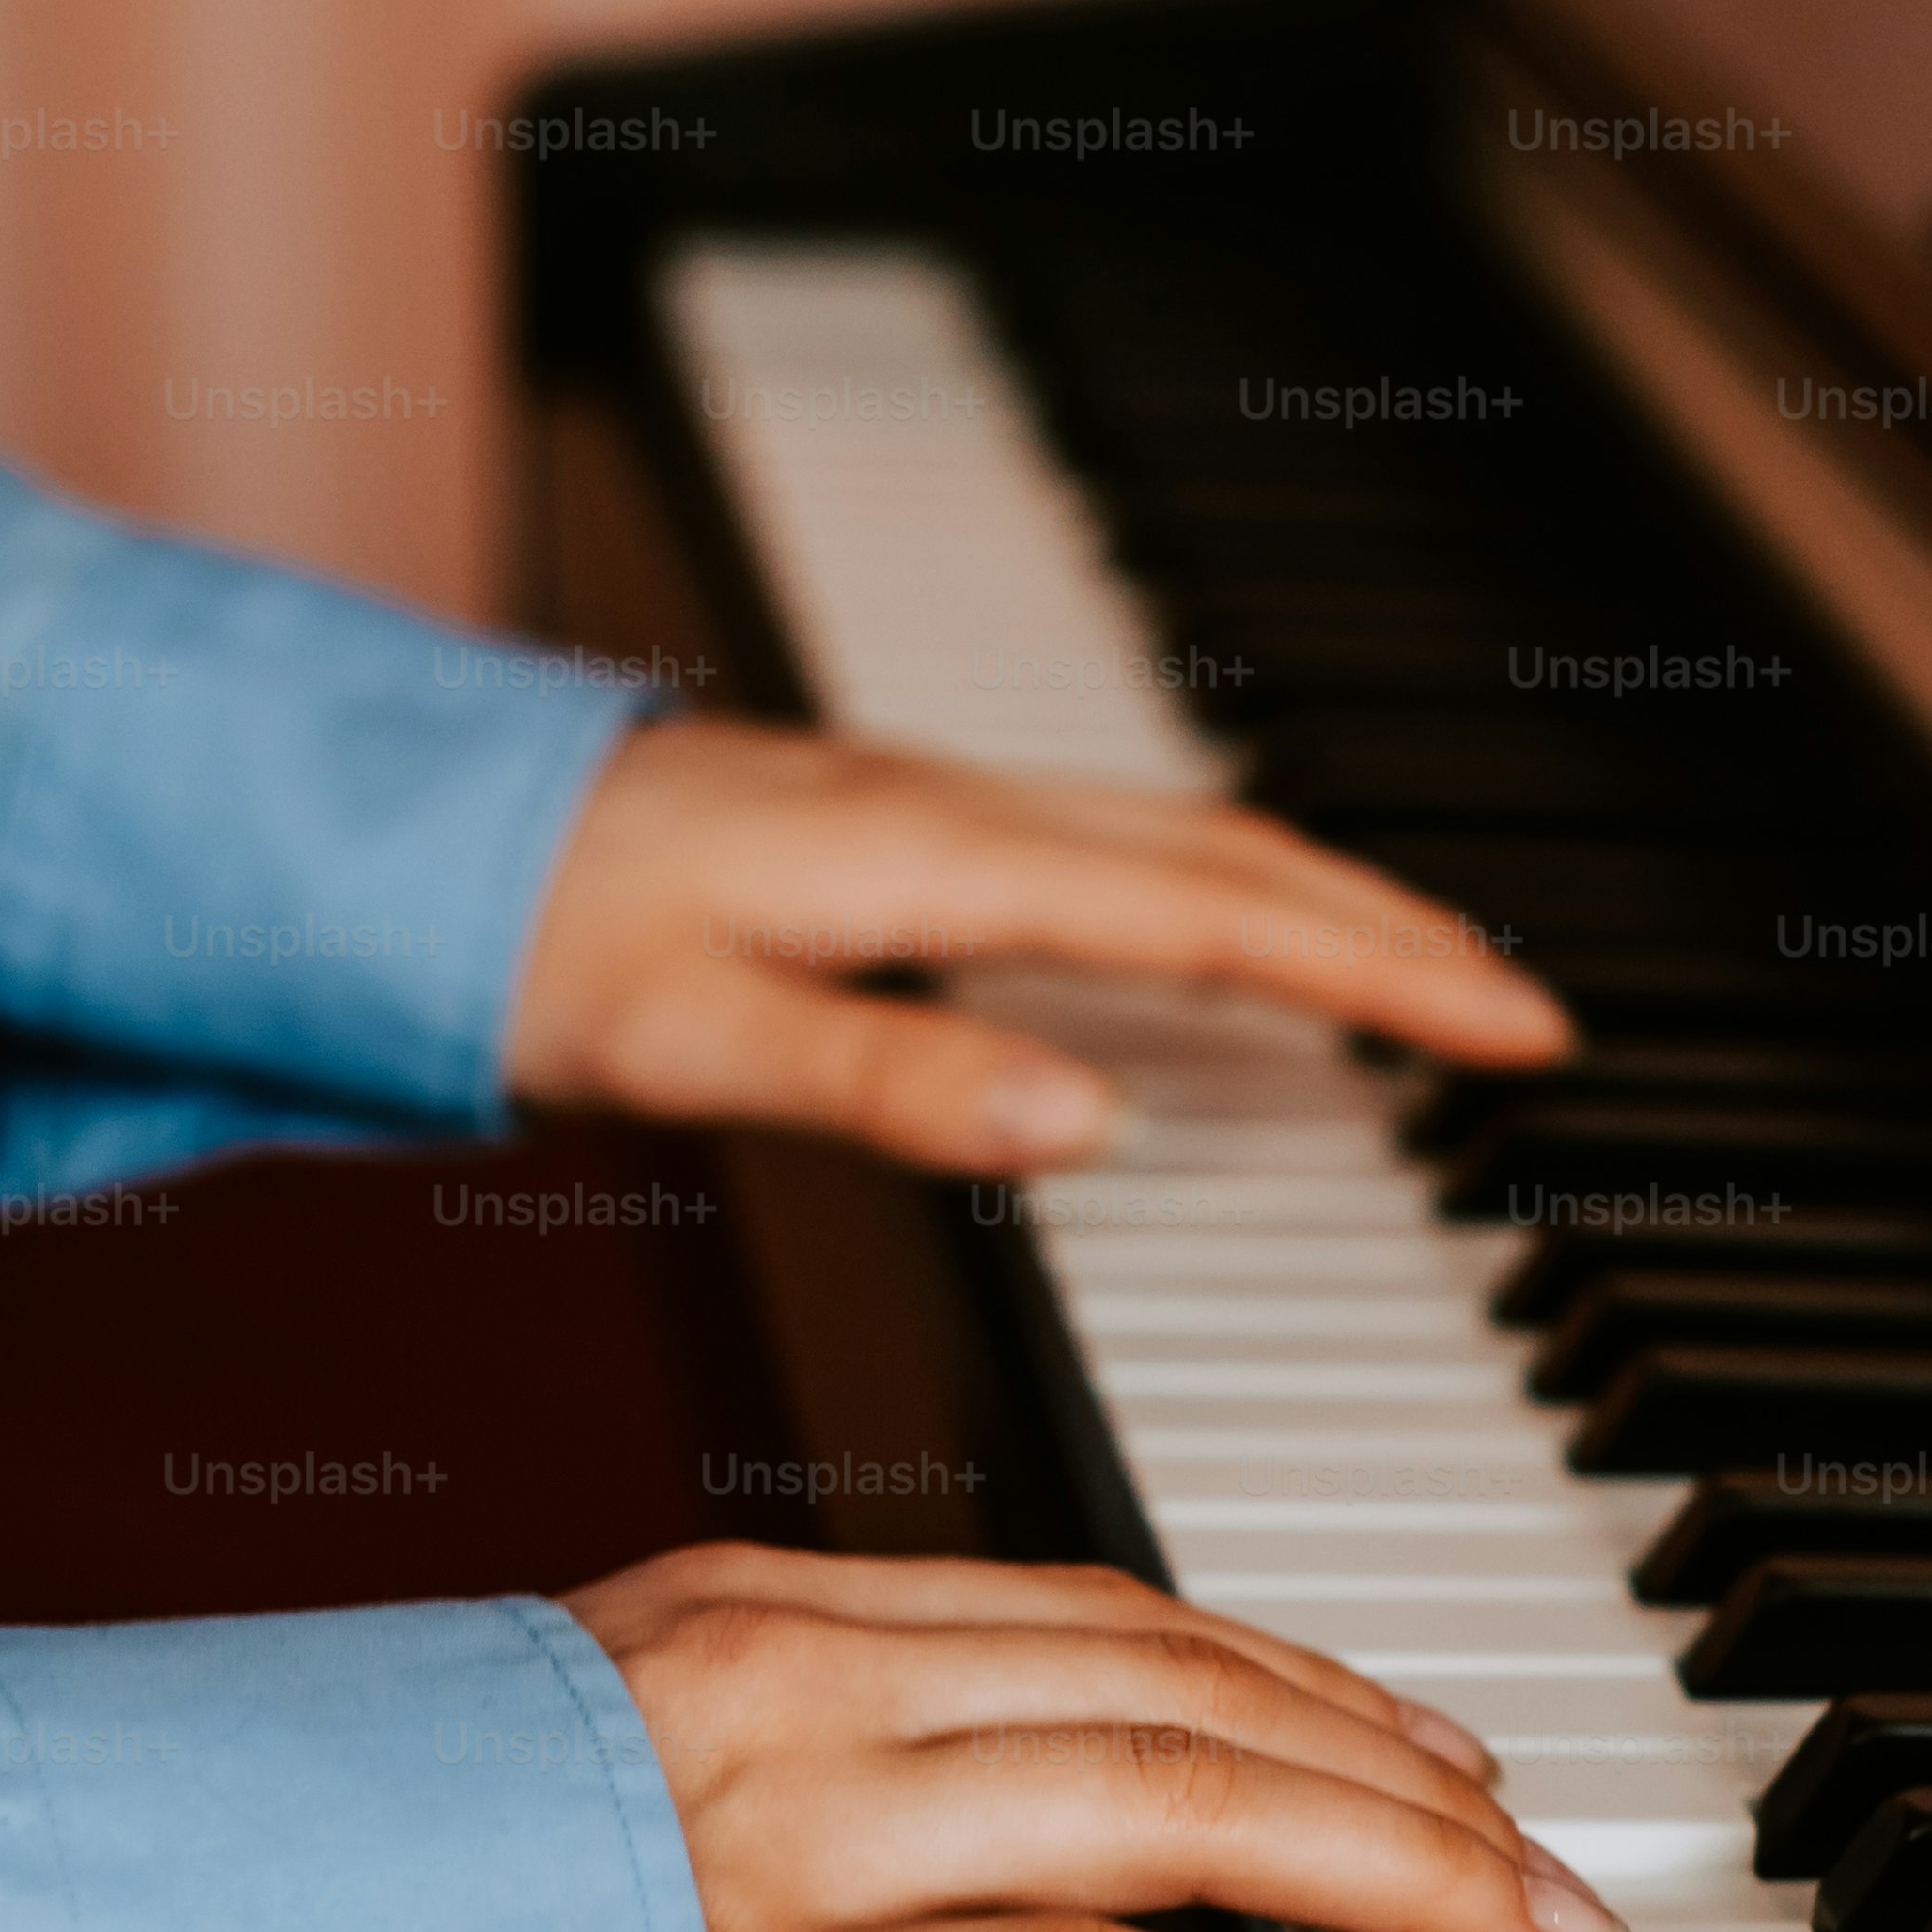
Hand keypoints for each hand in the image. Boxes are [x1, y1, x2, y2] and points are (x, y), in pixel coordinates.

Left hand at [499, 717, 1570, 1171]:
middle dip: (1399, 931)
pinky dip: (1217, 895)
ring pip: (1180, 840)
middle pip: (1234, 856)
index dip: (1384, 971)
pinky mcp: (895, 835)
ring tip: (1431, 979)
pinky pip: (1107, 850)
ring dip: (1321, 904)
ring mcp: (928, 812)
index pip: (1217, 911)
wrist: (402, 843)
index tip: (1517, 1030)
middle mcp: (952, 811)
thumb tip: (1091, 1120)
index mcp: (932, 857)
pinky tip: (1230, 944)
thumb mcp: (691, 1040)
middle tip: (1530, 1018)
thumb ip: (891, 1083)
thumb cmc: (524, 943)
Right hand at [562, 1543, 1629, 1931]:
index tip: (1427, 1747)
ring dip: (1403, 1877)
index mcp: (754, 1605)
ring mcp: (788, 1824)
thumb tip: (912, 1844)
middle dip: (1409, 1776)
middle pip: (1186, 1683)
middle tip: (1551, 1866)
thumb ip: (755, 1773)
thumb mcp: (578, 1765)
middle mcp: (797, 1676)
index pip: (1103, 1611)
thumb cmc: (342, 1884)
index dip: (1303, 1678)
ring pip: (1181, 1799)